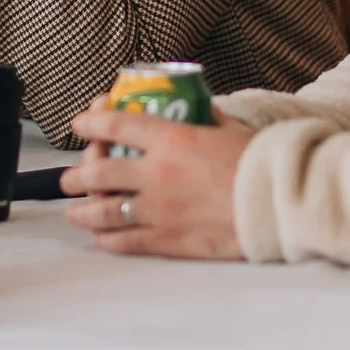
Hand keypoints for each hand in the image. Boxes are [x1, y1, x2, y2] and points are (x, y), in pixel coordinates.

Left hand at [62, 101, 257, 259]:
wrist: (280, 203)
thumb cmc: (262, 163)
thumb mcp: (232, 128)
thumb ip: (208, 118)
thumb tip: (200, 108)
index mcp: (171, 138)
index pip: (116, 125)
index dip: (90, 122)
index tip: (79, 123)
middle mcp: (155, 173)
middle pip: (97, 171)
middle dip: (76, 176)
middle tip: (69, 179)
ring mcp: (158, 208)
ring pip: (103, 210)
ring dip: (82, 211)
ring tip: (75, 213)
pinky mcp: (168, 239)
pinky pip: (126, 241)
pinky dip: (108, 240)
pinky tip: (102, 239)